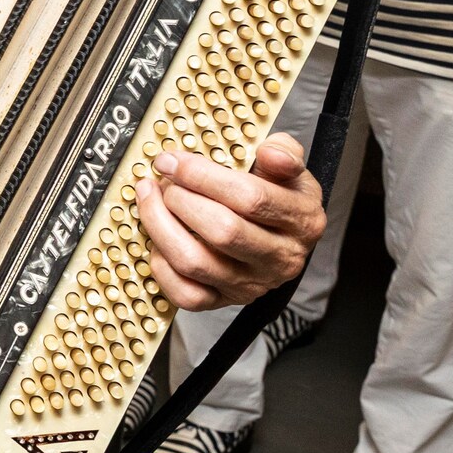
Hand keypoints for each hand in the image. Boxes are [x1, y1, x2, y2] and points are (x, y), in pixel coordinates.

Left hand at [136, 133, 324, 309]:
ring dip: (161, 226)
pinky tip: (158, 239)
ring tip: (150, 199)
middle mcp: (281, 258)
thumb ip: (283, 152)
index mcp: (302, 220)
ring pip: (196, 262)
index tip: (171, 160)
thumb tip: (269, 152)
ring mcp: (252, 285)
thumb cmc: (277, 194)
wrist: (280, 237)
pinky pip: (185, 293)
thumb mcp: (289, 168)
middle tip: (164, 181)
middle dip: (181, 200)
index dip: (202, 176)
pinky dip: (161, 266)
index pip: (250, 198)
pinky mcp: (225, 301)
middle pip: (222, 231)